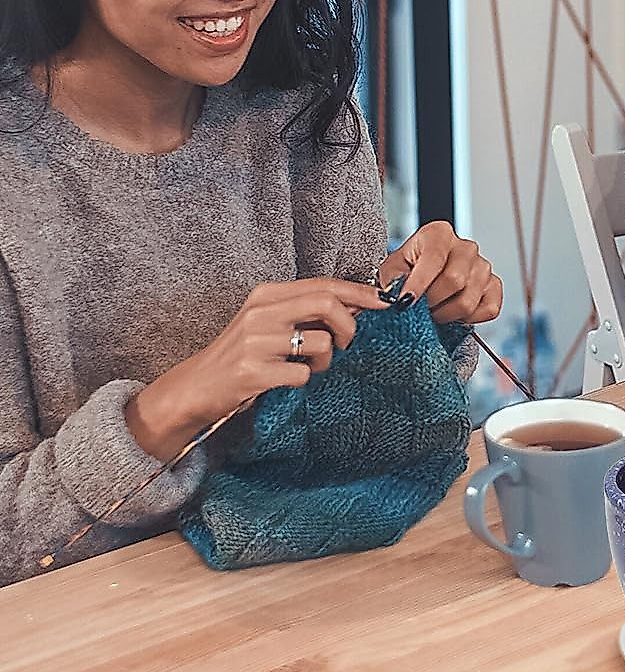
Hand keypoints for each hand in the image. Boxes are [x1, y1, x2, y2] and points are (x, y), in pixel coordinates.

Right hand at [127, 278, 388, 459]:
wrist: (195, 387)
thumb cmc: (242, 354)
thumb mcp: (269, 322)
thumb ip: (306, 310)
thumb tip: (359, 302)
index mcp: (267, 295)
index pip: (323, 284)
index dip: (358, 292)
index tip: (382, 303)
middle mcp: (261, 313)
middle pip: (327, 303)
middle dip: (348, 325)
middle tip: (345, 344)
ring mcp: (256, 342)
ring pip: (321, 343)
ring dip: (325, 361)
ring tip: (308, 366)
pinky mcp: (253, 372)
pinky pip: (302, 375)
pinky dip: (303, 380)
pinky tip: (285, 381)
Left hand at [377, 220, 502, 324]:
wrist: (420, 281)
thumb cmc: (407, 273)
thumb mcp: (391, 272)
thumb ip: (391, 284)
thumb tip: (393, 301)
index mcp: (439, 234)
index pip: (434, 258)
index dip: (419, 284)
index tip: (405, 303)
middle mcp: (465, 247)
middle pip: (454, 280)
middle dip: (432, 302)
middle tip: (420, 309)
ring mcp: (483, 266)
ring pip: (468, 300)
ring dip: (446, 314)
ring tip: (434, 311)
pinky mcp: (494, 286)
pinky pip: (489, 309)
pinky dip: (469, 319)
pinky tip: (454, 313)